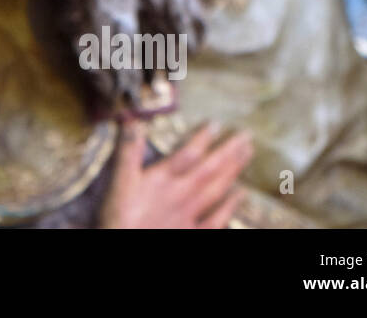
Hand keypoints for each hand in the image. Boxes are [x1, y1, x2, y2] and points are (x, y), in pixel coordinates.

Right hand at [99, 119, 252, 228]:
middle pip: (210, 169)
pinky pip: (217, 218)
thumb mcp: (119, 181)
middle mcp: (182, 194)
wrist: (126, 245)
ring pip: (217, 189)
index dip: (203, 138)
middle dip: (228, 151)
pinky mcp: (194, 233)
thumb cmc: (120, 216)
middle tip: (247, 136)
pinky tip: (241, 194)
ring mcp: (191, 215)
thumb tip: (133, 121)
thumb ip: (128, 151)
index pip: (188, 154)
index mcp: (163, 179)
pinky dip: (230, 205)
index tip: (217, 123)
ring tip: (247, 154)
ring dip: (233, 170)